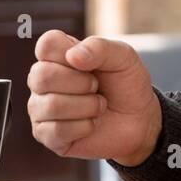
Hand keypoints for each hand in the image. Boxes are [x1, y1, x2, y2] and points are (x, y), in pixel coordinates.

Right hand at [28, 30, 161, 165]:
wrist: (139, 120)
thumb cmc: (126, 84)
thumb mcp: (123, 57)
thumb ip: (99, 47)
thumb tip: (72, 56)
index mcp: (57, 55)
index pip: (45, 45)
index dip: (69, 54)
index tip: (90, 63)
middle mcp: (42, 80)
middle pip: (42, 76)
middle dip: (81, 83)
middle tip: (96, 87)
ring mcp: (41, 108)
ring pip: (51, 106)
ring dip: (87, 106)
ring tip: (98, 106)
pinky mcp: (46, 135)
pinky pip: (56, 131)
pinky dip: (84, 127)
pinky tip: (91, 124)